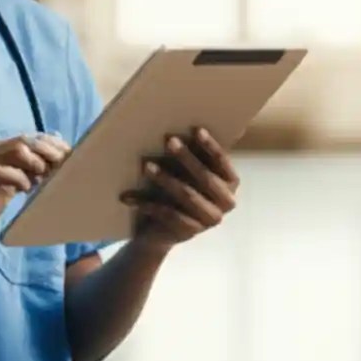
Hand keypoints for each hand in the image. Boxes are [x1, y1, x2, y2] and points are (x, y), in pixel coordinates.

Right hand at [0, 133, 68, 253]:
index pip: (32, 139)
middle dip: (51, 152)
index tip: (72, 159)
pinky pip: (3, 170)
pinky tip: (25, 190)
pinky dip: (19, 178)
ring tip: (44, 178)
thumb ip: (25, 173)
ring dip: (37, 162)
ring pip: (18, 149)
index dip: (54, 146)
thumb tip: (52, 164)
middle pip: (28, 140)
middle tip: (64, 169)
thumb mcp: (8, 187)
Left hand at [119, 127, 239, 252]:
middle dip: (186, 158)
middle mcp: (226, 203)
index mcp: (231, 182)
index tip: (196, 130)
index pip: (222, 161)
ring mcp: (209, 220)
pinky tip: (129, 196)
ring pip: (186, 195)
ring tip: (147, 166)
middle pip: (205, 178)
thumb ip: (193, 155)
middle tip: (169, 141)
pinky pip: (167, 214)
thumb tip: (182, 129)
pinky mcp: (189, 232)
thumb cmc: (179, 189)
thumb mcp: (187, 172)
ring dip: (165, 179)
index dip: (210, 146)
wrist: (163, 230)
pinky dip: (147, 203)